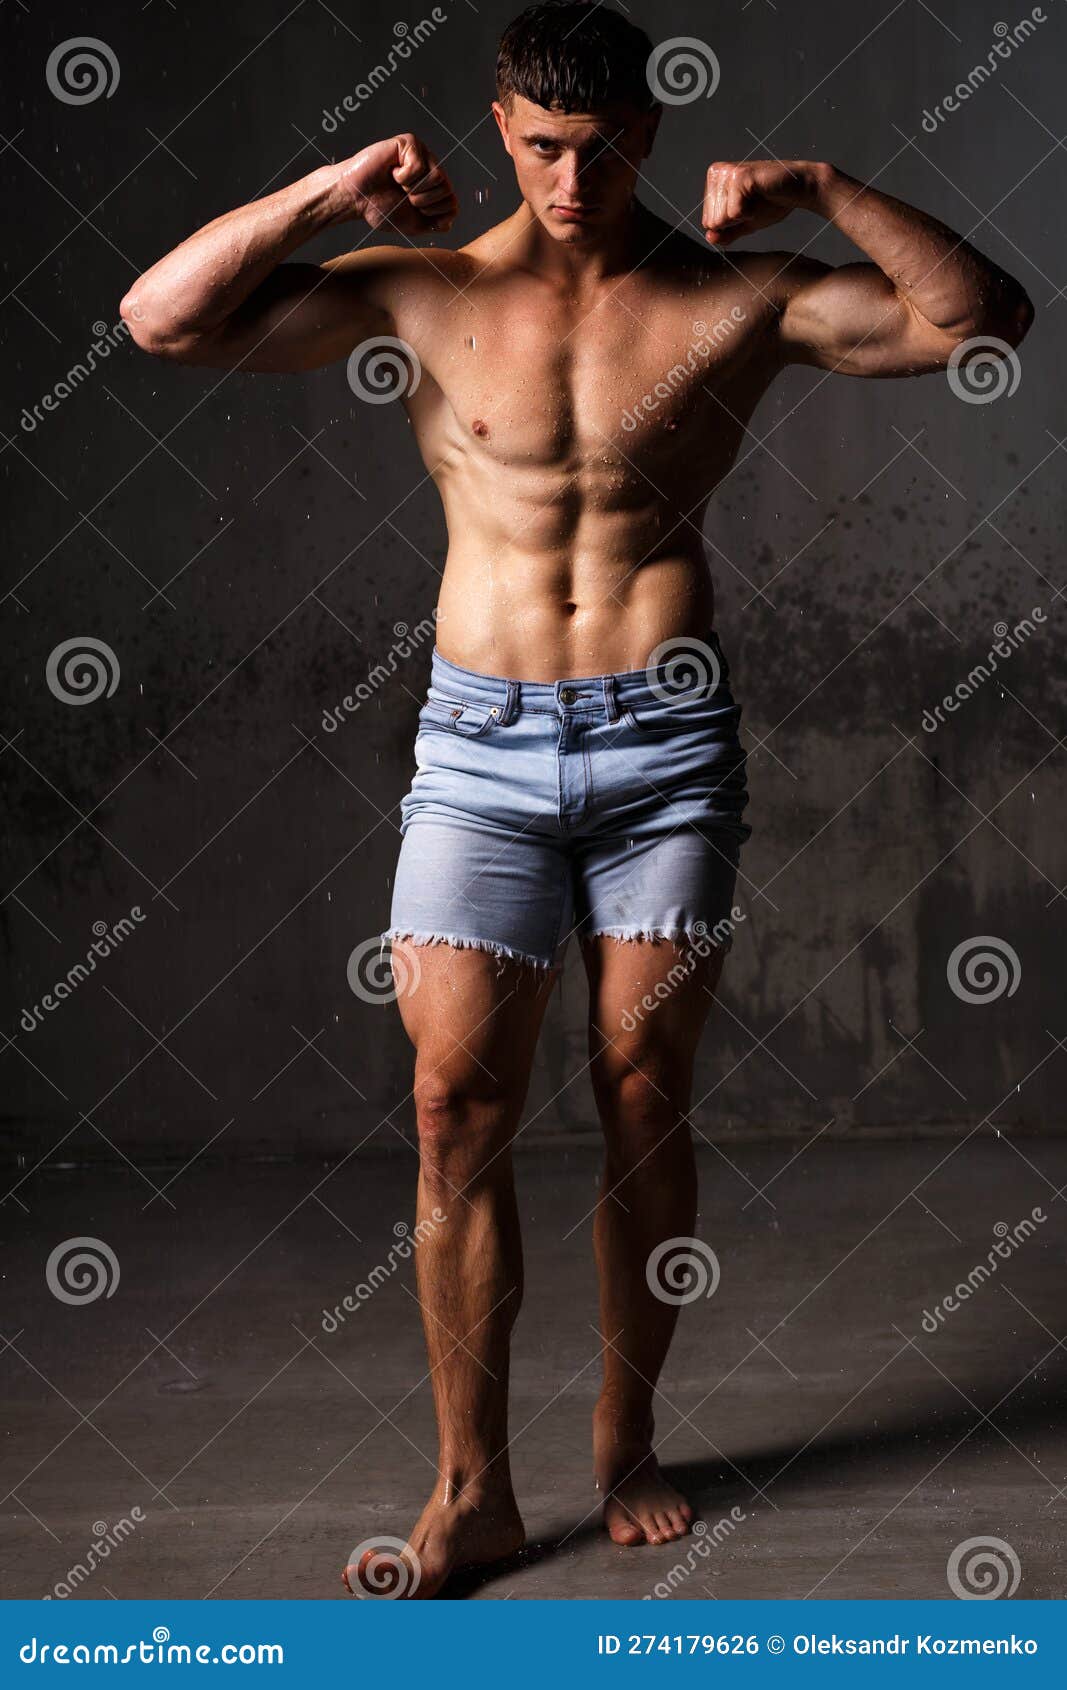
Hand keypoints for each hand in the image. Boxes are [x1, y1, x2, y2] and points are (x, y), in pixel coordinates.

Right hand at [334, 133, 458, 233]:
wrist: (356, 199)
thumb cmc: (380, 208)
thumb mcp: (413, 224)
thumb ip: (435, 224)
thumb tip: (450, 220)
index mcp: (434, 186)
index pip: (452, 203)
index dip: (432, 213)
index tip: (412, 209)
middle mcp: (431, 167)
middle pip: (447, 190)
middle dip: (423, 201)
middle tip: (403, 196)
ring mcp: (422, 153)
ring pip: (437, 178)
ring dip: (413, 189)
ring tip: (398, 184)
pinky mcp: (409, 143)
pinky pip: (419, 166)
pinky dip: (403, 176)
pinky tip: (392, 171)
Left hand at [701, 159, 818, 245]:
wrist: (799, 189)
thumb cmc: (773, 202)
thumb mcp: (745, 222)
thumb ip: (726, 232)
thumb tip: (709, 238)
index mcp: (713, 182)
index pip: (708, 222)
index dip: (731, 224)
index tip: (746, 207)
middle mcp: (716, 173)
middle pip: (712, 221)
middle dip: (736, 221)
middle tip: (753, 203)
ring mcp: (727, 173)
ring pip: (721, 219)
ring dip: (744, 216)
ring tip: (757, 198)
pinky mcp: (739, 177)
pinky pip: (734, 213)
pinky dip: (750, 213)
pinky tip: (760, 196)